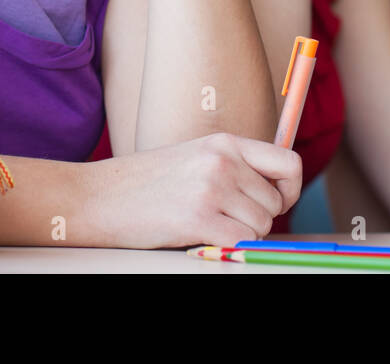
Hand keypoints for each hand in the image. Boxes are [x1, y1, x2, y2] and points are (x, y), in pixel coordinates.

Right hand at [95, 132, 302, 248]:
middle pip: (275, 202)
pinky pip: (240, 241)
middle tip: (226, 219)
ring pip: (260, 225)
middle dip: (257, 218)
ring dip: (240, 234)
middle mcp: (223, 160)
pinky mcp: (199, 218)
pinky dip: (227, 246)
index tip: (278, 202)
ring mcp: (211, 188)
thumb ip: (232, 166)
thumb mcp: (194, 157)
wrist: (98, 197)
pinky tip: (201, 236)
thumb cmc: (144, 183)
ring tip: (206, 224)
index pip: (289, 162)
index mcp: (224, 142)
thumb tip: (274, 193)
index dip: (291, 189)